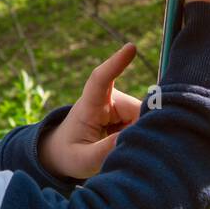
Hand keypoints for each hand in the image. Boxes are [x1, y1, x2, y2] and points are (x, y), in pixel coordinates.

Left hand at [38, 43, 142, 179]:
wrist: (65, 152)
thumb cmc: (70, 153)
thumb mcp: (83, 160)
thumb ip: (105, 151)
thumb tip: (133, 136)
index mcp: (89, 105)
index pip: (101, 78)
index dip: (116, 63)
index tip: (131, 48)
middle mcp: (107, 99)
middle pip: (137, 110)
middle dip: (137, 132)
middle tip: (122, 152)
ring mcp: (119, 104)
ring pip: (144, 118)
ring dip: (137, 136)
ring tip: (116, 150)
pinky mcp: (128, 111)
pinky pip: (144, 122)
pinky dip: (138, 135)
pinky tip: (124, 144)